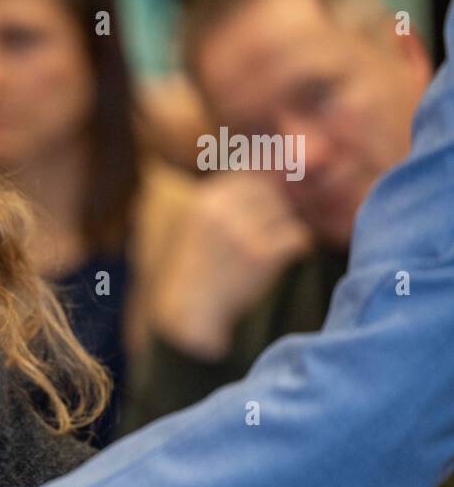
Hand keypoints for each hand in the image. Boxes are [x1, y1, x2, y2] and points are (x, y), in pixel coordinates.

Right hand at [150, 171, 313, 358]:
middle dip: (278, 211)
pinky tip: (282, 260)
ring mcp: (242, 231)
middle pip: (272, 193)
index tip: (269, 207)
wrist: (188, 312)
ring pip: (287, 214)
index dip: (267, 190)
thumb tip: (264, 174)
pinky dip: (297, 247)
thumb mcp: (199, 226)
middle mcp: (222, 210)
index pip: (251, 176)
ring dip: (286, 230)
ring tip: (271, 250)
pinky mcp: (261, 255)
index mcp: (205, 200)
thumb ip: (225, 201)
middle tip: (272, 233)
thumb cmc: (196, 270)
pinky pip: (297, 237)